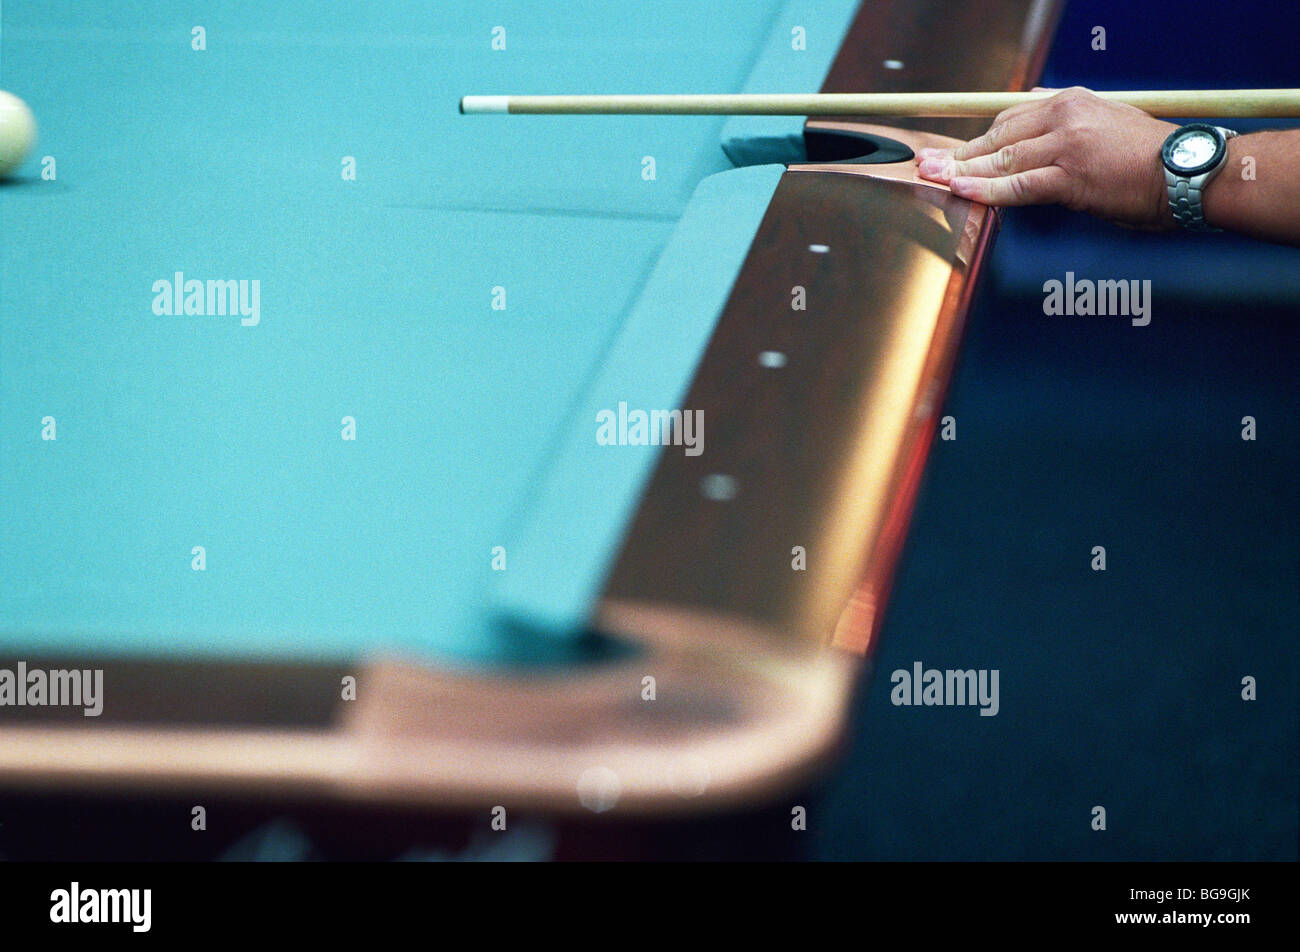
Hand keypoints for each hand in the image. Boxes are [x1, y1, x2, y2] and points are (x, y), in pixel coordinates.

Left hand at [916, 86, 1179, 230]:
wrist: (1187, 171)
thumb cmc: (1148, 155)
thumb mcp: (1107, 119)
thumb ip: (1067, 117)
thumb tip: (1034, 110)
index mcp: (1070, 102)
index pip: (1007, 122)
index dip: (975, 142)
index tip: (951, 154)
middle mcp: (1063, 118)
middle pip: (996, 139)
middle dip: (957, 156)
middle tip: (925, 165)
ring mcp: (1065, 146)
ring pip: (1001, 162)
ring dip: (961, 173)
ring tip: (932, 179)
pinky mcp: (1070, 177)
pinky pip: (1018, 185)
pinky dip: (986, 190)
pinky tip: (962, 191)